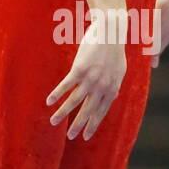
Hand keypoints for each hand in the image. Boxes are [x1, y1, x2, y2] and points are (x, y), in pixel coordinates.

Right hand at [45, 14, 126, 140]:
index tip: (85, 136)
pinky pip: (66, 86)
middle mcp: (101, 87)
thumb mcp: (119, 71)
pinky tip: (49, 102)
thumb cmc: (114, 50)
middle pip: (87, 111)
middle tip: (70, 137)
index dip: (92, 125)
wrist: (110, 32)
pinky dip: (57, 94)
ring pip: (74, 101)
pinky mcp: (79, 69)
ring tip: (53, 122)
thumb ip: (114, 85)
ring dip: (62, 113)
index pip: (101, 112)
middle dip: (78, 125)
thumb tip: (113, 96)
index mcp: (111, 89)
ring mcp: (90, 79)